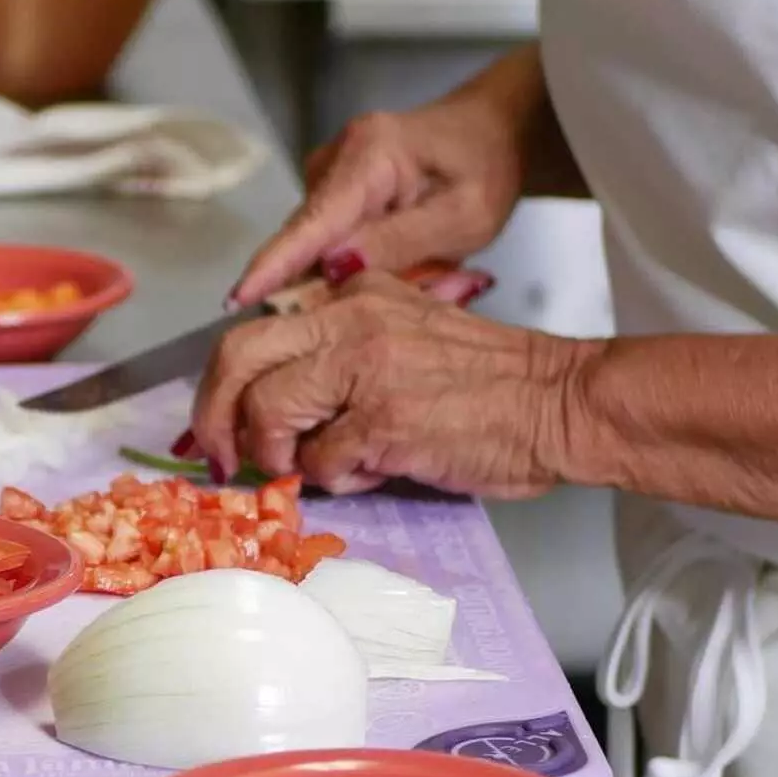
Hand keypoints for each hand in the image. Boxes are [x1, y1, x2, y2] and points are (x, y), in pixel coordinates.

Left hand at [191, 270, 594, 497]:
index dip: (222, 388)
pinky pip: (319, 461)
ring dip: (278, 455)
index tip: (221, 430)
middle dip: (215, 418)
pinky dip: (334, 480)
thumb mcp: (405, 335)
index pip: (254, 330)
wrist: (562, 403)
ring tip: (315, 468)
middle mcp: (351, 319)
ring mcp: (366, 367)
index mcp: (353, 296)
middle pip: (238, 357)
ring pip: (268, 410)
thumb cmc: (491, 384)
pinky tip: (372, 472)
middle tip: (224, 460)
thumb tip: (269, 409)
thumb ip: (340, 355)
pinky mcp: (384, 418)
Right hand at [229, 58, 539, 308]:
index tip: (239, 298)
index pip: (311, 222)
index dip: (274, 265)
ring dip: (361, 276)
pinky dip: (364, 264)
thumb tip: (332, 268)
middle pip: (310, 244)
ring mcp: (327, 176)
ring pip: (321, 251)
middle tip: (420, 287)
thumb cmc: (486, 167)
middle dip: (342, 285)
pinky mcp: (329, 195)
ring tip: (433, 267)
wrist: (492, 133)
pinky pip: (330, 246)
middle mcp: (334, 160)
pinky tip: (412, 258)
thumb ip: (399, 242)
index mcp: (368, 154)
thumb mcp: (463, 216)